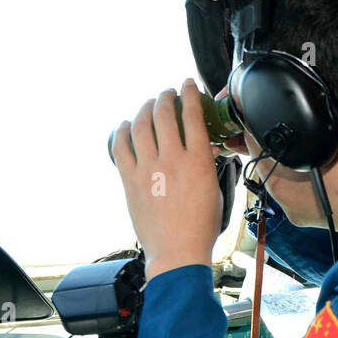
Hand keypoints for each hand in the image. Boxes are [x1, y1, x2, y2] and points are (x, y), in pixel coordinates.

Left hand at [112, 79, 222, 278]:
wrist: (177, 252)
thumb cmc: (200, 227)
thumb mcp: (216, 190)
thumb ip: (207, 165)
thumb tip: (202, 150)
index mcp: (198, 161)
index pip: (193, 115)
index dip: (190, 94)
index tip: (188, 85)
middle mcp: (172, 160)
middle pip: (164, 114)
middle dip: (165, 96)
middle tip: (167, 93)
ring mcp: (148, 169)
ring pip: (141, 125)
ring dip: (144, 109)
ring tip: (148, 105)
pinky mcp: (130, 180)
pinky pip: (121, 147)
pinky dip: (122, 132)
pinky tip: (125, 125)